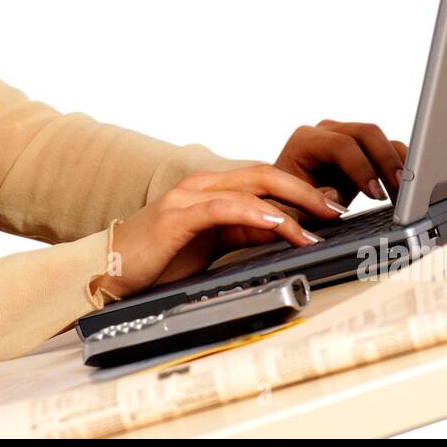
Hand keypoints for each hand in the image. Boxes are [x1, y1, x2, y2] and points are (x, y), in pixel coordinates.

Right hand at [92, 164, 345, 298]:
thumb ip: (242, 233)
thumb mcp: (211, 246)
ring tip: (316, 225)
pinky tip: (276, 223)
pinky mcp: (178, 216)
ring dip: (290, 206)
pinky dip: (253, 212)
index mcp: (211, 191)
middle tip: (336, 210)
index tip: (332, 209)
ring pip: (250, 187)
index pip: (265, 182)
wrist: (111, 271)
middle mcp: (201, 186)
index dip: (302, 192)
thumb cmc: (158, 260)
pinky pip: (223, 208)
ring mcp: (188, 197)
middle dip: (306, 191)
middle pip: (265, 175)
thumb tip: (283, 231)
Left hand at [272, 120, 408, 227]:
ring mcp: (345, 136)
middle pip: (366, 133)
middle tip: (400, 189)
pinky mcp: (361, 149)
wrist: (288, 201)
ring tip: (406, 193)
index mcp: (305, 141)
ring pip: (380, 138)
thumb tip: (334, 195)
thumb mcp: (294, 209)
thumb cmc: (287, 204)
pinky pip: (387, 148)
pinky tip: (405, 187)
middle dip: (386, 161)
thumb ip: (312, 201)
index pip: (340, 145)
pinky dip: (399, 165)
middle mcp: (327, 132)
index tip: (376, 195)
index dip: (361, 168)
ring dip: (397, 164)